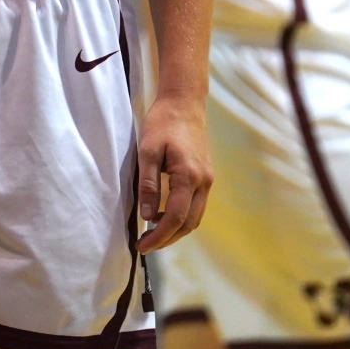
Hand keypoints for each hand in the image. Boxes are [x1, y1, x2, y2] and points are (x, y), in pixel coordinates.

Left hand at [136, 93, 212, 252]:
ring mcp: (207, 180)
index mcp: (189, 176)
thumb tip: (148, 215)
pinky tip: (164, 216)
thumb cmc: (163, 123)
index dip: (159, 236)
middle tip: (145, 244)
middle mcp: (203, 182)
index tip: (142, 246)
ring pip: (195, 217)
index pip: (176, 218)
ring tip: (152, 234)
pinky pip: (196, 206)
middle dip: (167, 238)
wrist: (184, 102)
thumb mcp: (147, 151)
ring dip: (176, 230)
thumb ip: (148, 184)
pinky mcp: (206, 176)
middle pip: (189, 223)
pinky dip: (182, 217)